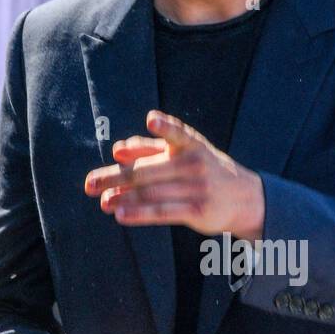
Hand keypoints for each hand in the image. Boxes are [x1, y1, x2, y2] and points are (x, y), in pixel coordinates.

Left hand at [84, 110, 264, 240]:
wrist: (245, 198)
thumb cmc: (205, 170)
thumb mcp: (184, 152)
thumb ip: (150, 148)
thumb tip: (117, 149)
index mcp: (191, 144)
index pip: (178, 132)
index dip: (166, 126)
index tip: (152, 118)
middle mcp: (194, 164)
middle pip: (147, 170)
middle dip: (115, 177)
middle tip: (90, 184)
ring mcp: (197, 188)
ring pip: (151, 193)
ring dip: (123, 198)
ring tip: (102, 201)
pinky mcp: (198, 211)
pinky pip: (162, 212)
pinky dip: (139, 213)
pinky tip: (120, 214)